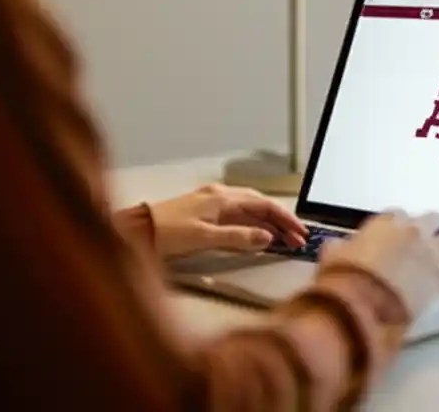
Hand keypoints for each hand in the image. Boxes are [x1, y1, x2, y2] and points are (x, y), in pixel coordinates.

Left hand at [146, 184, 308, 257]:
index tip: (300, 233)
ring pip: (249, 211)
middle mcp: (219, 196)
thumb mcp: (205, 237)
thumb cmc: (165, 232)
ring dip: (269, 225)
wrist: (138, 230)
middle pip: (260, 206)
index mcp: (221, 197)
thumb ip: (238, 237)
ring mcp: (212, 203)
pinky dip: (253, 226)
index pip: (264, 205)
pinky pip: (237, 217)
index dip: (286, 219)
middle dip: (282, 222)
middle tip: (298, 240)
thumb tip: (267, 238)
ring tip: (285, 241)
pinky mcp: (205, 213)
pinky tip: (258, 238)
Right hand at [317, 209, 438, 319]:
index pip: (396, 214)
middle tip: (426, 235)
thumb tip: (336, 246)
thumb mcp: (333, 256)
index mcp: (386, 223)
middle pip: (430, 219)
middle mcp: (413, 232)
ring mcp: (433, 253)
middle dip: (429, 225)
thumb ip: (339, 247)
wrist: (365, 301)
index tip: (393, 231)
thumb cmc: (345, 276)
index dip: (396, 223)